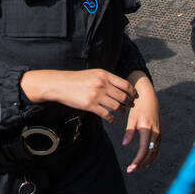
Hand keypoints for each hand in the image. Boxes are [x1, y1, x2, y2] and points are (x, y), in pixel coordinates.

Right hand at [21, 68, 137, 122]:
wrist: (60, 84)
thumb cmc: (77, 79)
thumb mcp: (93, 74)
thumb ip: (106, 79)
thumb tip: (120, 86)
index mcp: (104, 75)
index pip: (124, 84)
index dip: (132, 92)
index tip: (134, 96)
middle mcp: (102, 84)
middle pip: (123, 96)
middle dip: (128, 102)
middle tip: (130, 105)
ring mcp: (96, 95)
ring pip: (116, 106)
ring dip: (121, 111)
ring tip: (122, 112)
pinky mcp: (90, 105)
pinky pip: (106, 114)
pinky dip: (111, 118)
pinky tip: (112, 119)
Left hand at [121, 74, 159, 172]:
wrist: (148, 95)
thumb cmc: (138, 105)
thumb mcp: (132, 118)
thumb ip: (129, 132)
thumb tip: (124, 144)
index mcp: (147, 128)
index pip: (143, 149)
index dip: (138, 160)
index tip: (131, 167)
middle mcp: (155, 132)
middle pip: (150, 153)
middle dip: (141, 163)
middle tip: (132, 170)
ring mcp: (159, 131)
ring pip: (155, 151)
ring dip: (147, 160)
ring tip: (138, 167)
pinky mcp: (159, 130)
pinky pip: (157, 146)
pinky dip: (152, 154)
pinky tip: (147, 159)